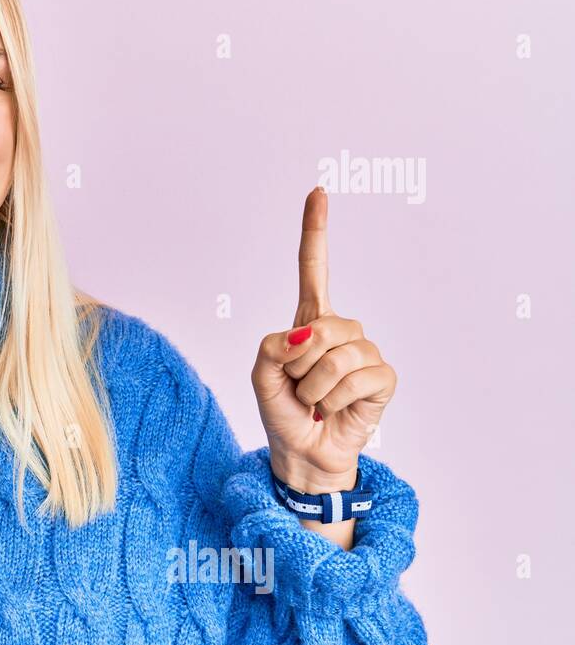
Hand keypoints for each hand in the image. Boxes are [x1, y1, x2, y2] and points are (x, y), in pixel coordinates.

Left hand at [250, 187, 397, 493]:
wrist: (303, 452)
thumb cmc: (283, 411)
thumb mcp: (260, 377)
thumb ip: (270, 349)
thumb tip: (304, 336)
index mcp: (309, 321)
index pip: (314, 269)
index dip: (316, 231)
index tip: (318, 191)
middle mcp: (341, 330)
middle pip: (320, 327)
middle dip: (297, 364)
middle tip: (298, 387)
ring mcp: (366, 352)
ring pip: (335, 357)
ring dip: (314, 387)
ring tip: (315, 401)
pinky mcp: (384, 377)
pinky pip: (356, 379)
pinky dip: (335, 400)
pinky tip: (336, 409)